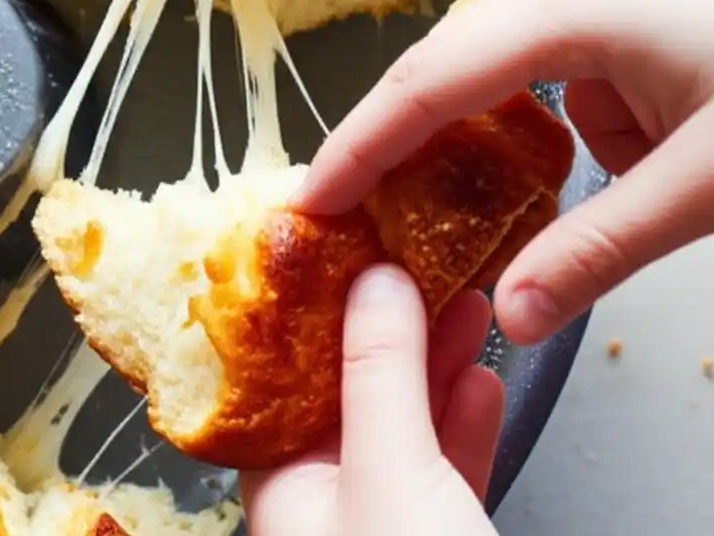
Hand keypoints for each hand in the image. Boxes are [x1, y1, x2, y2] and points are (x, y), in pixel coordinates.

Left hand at [241, 265, 502, 535]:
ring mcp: (379, 515)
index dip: (317, 308)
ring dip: (438, 362)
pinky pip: (446, 464)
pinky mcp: (435, 530)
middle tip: (423, 267)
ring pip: (406, 422)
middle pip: (351, 388)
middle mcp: (320, 497)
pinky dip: (465, 419)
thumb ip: (381, 376)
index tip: (352, 254)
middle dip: (393, 327)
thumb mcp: (387, 470)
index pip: (284, 370)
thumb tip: (375, 285)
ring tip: (465, 301)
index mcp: (280, 481)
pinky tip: (482, 379)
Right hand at [295, 0, 713, 344]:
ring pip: (530, 71)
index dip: (359, 147)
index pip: (425, 85)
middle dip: (445, 150)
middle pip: (464, 71)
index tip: (314, 198)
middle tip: (410, 218)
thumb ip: (595, 254)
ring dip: (556, 139)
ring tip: (633, 178)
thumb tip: (513, 318)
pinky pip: (579, 58)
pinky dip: (598, 113)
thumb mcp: (707, 183)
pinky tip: (658, 142)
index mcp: (571, 5)